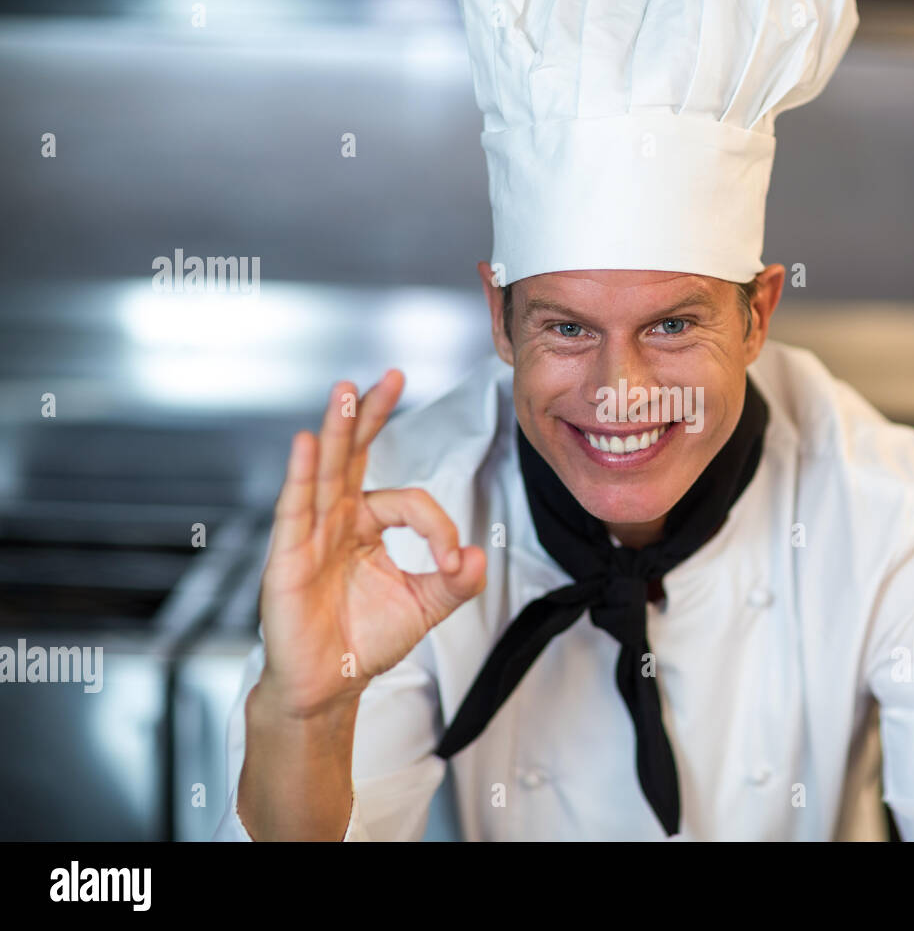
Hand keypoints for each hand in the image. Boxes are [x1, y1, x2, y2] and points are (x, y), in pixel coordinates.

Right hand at [255, 370, 486, 716]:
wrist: (329, 685)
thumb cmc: (366, 640)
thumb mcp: (425, 606)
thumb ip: (457, 580)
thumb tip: (479, 554)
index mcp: (367, 524)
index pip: (410, 502)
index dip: (439, 527)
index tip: (454, 561)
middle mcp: (337, 520)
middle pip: (356, 456)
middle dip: (373, 414)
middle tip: (392, 375)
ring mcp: (309, 534)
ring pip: (327, 471)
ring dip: (338, 429)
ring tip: (346, 389)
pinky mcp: (287, 556)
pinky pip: (295, 507)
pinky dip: (302, 473)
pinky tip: (310, 441)